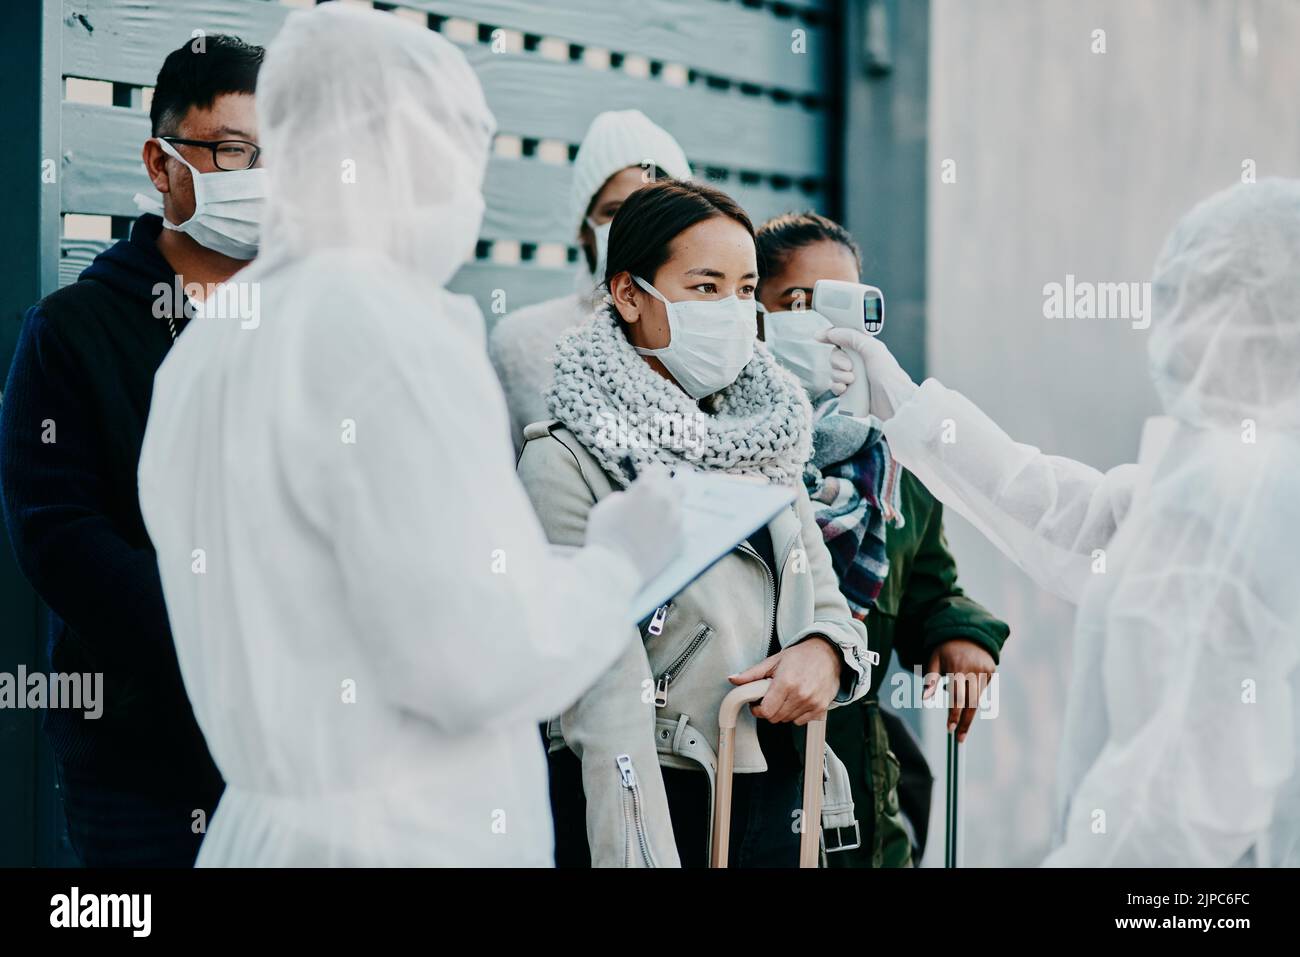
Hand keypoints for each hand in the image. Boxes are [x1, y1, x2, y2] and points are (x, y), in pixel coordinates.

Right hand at [585, 465, 682, 583]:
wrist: (615, 569)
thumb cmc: (604, 536)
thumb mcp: (605, 506)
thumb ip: (623, 496)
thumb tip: (631, 498)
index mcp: (646, 488)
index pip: (658, 469)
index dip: (651, 473)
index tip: (648, 477)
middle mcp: (665, 501)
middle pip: (676, 485)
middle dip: (666, 489)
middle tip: (655, 497)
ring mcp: (676, 521)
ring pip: (678, 508)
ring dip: (667, 511)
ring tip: (653, 522)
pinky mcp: (680, 541)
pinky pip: (678, 529)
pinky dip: (669, 531)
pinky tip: (657, 538)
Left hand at [728, 637, 841, 725]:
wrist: (828, 654)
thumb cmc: (802, 656)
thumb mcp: (774, 661)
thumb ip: (752, 673)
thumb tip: (733, 679)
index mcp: (786, 682)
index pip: (766, 711)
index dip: (757, 710)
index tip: (757, 704)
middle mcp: (800, 694)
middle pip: (775, 718)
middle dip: (769, 710)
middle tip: (771, 697)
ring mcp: (812, 702)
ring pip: (787, 720)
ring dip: (782, 712)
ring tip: (785, 696)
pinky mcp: (820, 707)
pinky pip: (801, 721)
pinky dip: (796, 714)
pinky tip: (797, 700)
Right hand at [818, 327, 917, 418]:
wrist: (893, 401)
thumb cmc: (888, 375)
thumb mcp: (872, 349)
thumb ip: (852, 336)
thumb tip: (832, 332)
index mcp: (865, 348)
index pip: (843, 338)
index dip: (830, 336)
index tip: (819, 337)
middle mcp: (859, 361)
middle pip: (835, 356)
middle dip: (837, 362)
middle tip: (849, 367)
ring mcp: (855, 377)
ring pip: (834, 372)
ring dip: (838, 376)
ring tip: (851, 381)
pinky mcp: (851, 392)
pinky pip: (835, 387)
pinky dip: (837, 387)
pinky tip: (845, 390)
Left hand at [923, 639, 996, 741]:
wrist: (967, 632)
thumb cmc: (946, 650)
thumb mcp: (934, 660)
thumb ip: (931, 680)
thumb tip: (925, 699)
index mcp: (957, 668)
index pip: (957, 698)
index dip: (954, 715)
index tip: (950, 730)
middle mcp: (974, 671)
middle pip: (971, 704)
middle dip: (965, 722)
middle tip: (959, 738)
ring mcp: (985, 671)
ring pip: (978, 699)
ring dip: (969, 711)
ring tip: (960, 718)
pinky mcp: (992, 671)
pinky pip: (982, 690)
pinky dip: (974, 696)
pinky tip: (967, 689)